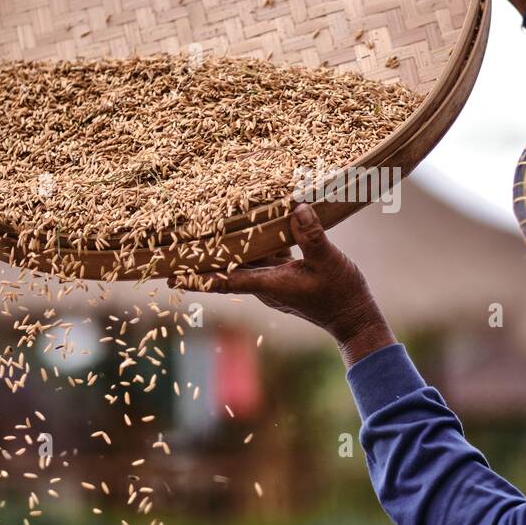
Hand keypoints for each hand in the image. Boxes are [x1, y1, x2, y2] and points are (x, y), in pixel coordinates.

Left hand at [169, 203, 396, 366]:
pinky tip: (260, 222)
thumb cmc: (341, 294)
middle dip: (207, 255)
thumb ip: (311, 235)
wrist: (355, 317)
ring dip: (234, 244)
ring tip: (213, 223)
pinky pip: (265, 257)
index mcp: (268, 285)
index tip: (171, 279)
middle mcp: (265, 286)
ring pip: (246, 260)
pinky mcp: (285, 277)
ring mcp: (274, 282)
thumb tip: (296, 207)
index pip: (224, 282)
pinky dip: (259, 242)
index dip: (197, 278)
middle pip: (228, 268)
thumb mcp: (327, 260)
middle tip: (180, 241)